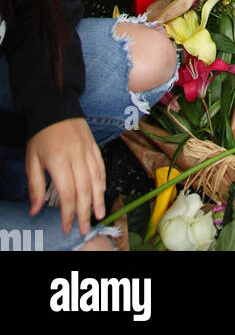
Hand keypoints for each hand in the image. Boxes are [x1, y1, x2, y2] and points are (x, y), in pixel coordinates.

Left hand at [26, 118, 105, 235]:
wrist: (55, 105)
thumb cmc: (41, 134)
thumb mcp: (32, 160)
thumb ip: (35, 186)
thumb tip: (36, 211)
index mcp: (59, 160)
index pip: (66, 193)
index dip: (68, 213)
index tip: (67, 227)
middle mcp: (76, 156)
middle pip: (84, 189)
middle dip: (85, 211)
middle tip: (86, 228)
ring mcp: (88, 150)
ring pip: (96, 178)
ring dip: (98, 199)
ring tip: (99, 215)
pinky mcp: (94, 145)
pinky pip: (101, 165)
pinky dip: (102, 181)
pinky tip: (102, 192)